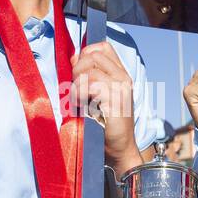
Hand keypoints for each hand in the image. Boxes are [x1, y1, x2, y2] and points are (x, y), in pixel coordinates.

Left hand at [70, 42, 140, 174]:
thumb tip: (74, 58)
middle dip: (77, 69)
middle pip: (93, 55)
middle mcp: (123, 77)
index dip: (85, 54)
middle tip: (75, 90)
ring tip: (77, 101)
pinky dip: (79, 94)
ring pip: (89, 69)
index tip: (78, 73)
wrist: (119, 149)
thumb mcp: (96, 96)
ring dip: (76, 84)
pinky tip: (80, 107)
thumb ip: (87, 76)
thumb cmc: (105, 125)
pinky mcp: (115, 98)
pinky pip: (89, 84)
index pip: (102, 47)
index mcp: (120, 74)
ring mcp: (121, 87)